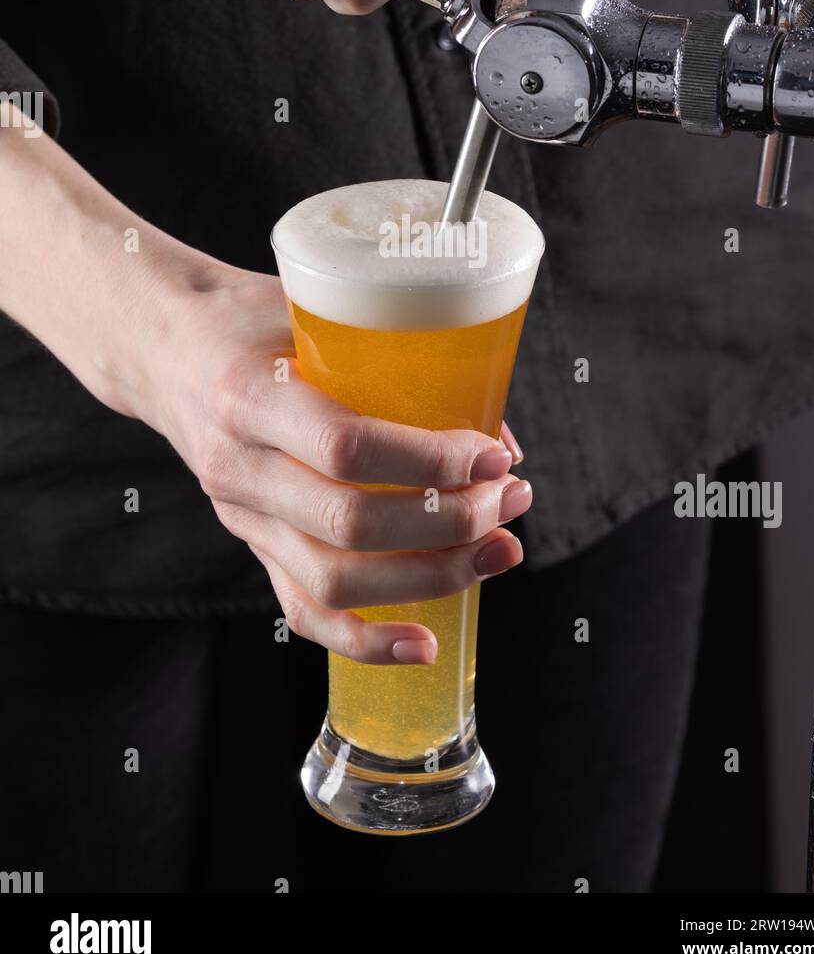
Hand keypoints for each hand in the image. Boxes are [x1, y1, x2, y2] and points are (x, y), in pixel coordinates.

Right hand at [140, 267, 531, 663]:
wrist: (162, 346)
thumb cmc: (249, 317)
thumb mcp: (312, 309)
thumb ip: (393, 361)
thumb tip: (497, 438)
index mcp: (249, 395)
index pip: (345, 448)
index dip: (428, 463)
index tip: (493, 456)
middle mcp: (238, 466)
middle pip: (350, 524)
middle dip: (449, 523)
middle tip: (512, 501)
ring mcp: (240, 516)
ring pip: (333, 579)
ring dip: (430, 577)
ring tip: (498, 552)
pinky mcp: (249, 544)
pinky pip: (303, 610)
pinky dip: (366, 639)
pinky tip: (425, 644)